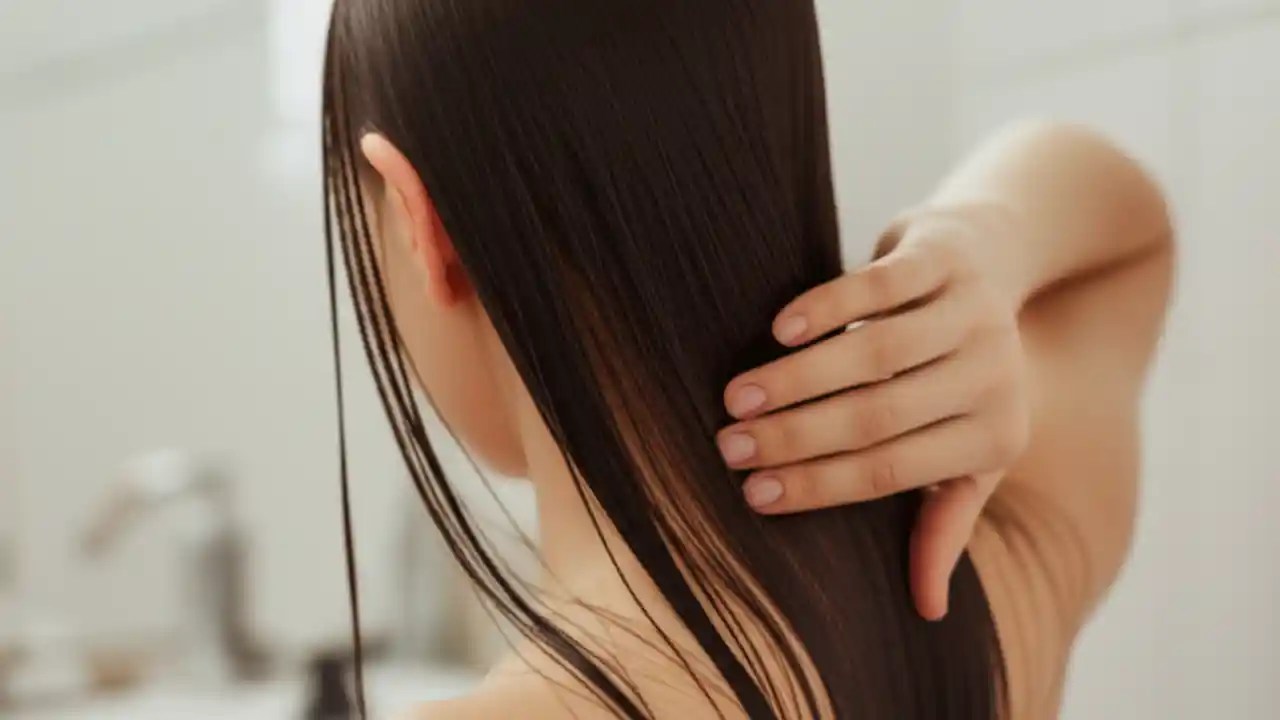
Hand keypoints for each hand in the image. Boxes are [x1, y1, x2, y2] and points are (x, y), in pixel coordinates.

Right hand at [717, 206, 1030, 619]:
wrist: (1000, 257)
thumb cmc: (964, 372)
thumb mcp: (973, 449)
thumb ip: (945, 519)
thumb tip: (929, 612)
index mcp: (995, 437)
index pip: (893, 470)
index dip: (821, 484)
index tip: (754, 495)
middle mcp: (990, 376)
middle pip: (879, 415)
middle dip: (797, 436)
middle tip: (728, 448)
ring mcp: (969, 313)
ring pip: (875, 352)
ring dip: (799, 378)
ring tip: (736, 399)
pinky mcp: (941, 257)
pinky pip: (880, 286)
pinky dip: (829, 307)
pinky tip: (780, 329)